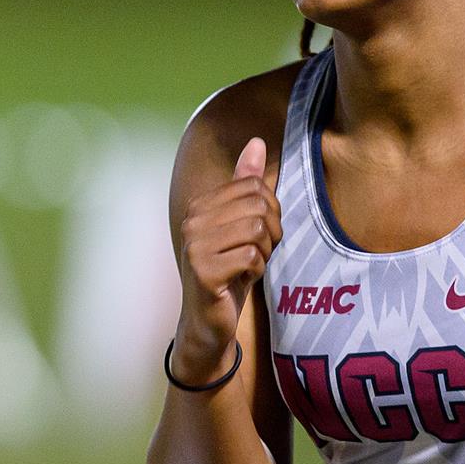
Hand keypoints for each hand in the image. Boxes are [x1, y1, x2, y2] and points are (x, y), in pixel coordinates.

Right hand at [172, 136, 279, 383]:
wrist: (209, 321)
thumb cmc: (229, 271)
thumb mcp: (242, 225)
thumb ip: (246, 184)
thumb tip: (256, 142)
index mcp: (201, 205)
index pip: (255, 187)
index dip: (271, 212)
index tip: (259, 235)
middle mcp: (193, 221)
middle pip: (260, 206)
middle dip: (271, 232)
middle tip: (258, 253)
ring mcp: (195, 246)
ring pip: (258, 230)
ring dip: (264, 252)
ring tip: (249, 265)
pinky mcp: (203, 271)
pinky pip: (252, 257)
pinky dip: (257, 270)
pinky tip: (242, 280)